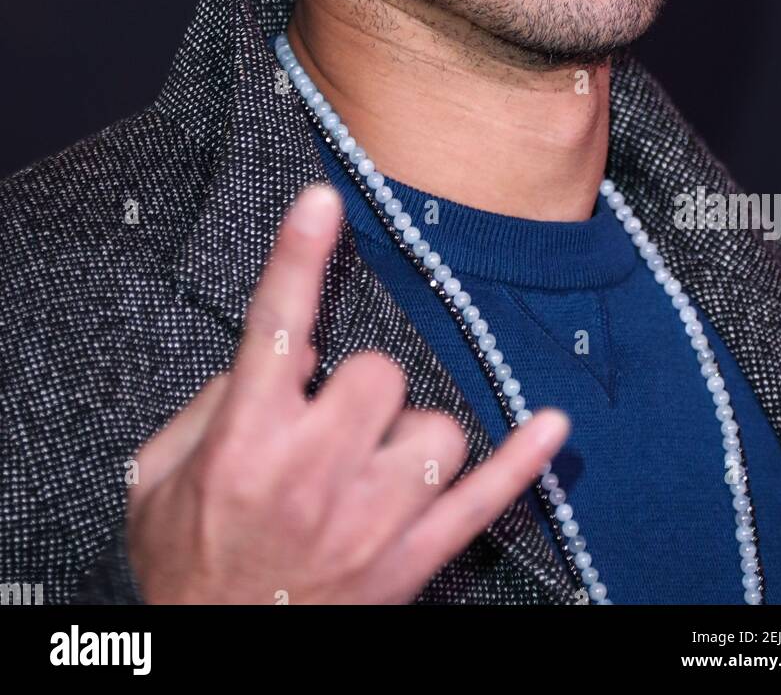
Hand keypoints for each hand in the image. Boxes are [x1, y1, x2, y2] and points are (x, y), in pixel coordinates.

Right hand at [126, 183, 570, 603]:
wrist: (213, 666)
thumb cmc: (186, 566)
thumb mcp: (160, 479)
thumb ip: (213, 402)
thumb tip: (289, 350)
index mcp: (245, 445)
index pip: (274, 329)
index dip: (299, 258)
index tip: (323, 200)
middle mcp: (312, 476)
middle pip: (378, 373)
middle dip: (357, 386)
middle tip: (329, 423)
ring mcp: (370, 521)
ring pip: (435, 430)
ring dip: (407, 437)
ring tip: (370, 469)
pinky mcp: (410, 561)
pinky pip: (482, 503)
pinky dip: (522, 464)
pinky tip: (552, 425)